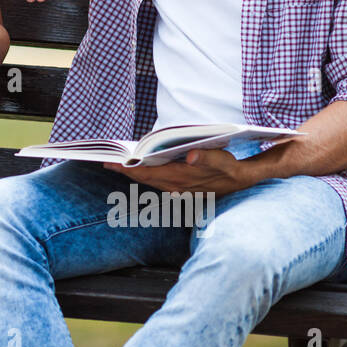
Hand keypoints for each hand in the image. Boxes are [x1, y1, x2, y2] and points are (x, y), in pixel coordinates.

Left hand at [113, 148, 257, 195]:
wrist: (242, 181)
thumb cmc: (230, 167)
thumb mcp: (222, 159)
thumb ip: (206, 157)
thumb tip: (190, 156)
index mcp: (181, 177)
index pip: (147, 173)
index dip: (128, 168)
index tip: (111, 162)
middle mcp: (176, 186)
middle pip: (143, 178)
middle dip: (124, 170)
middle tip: (104, 160)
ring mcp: (177, 189)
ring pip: (148, 181)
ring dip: (132, 173)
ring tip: (116, 163)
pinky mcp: (180, 189)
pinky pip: (156, 182)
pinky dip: (144, 175)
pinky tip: (138, 169)